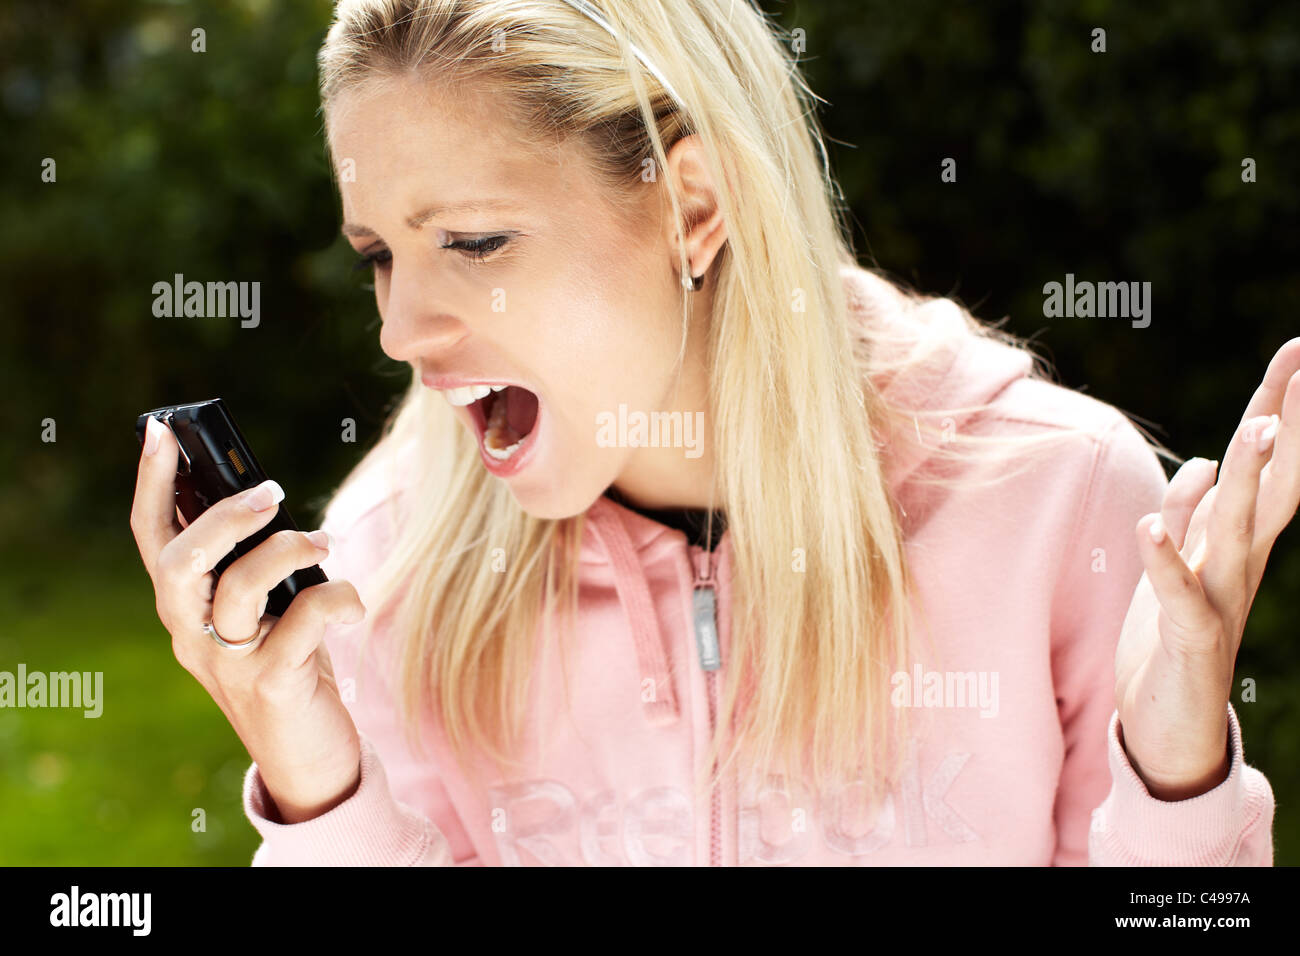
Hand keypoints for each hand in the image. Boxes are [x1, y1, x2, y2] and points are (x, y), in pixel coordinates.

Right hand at [129, 416, 366, 822]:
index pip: (152, 540)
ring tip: (324, 543)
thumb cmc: (292, 669)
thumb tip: (270, 501)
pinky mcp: (272, 687)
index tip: (161, 431)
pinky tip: (354, 604)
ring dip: (286, 550)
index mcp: (185, 610)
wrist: (308, 760)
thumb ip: (256, 567)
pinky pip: (301, 625)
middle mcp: (193, 636)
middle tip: (273, 491)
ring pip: (236, 588)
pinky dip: (337, 599)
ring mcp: (229, 665)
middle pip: (178, 564)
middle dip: (223, 517)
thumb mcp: (266, 612)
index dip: (151, 484)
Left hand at [1115, 338, 1299, 800]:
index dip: (1277, 409)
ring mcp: (1219, 600)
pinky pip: (1177, 593)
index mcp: (1237, 543)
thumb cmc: (1174, 639)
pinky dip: (1164, 560)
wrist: (1170, 725)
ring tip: (1252, 429)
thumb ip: (1191, 513)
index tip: (1295, 353)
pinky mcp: (1188, 637)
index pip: (1265, 466)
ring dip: (1244, 481)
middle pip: (1269, 484)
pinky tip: (1150, 527)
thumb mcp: (1178, 562)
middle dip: (1283, 424)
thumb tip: (1205, 460)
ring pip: (1236, 531)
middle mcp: (1238, 565)